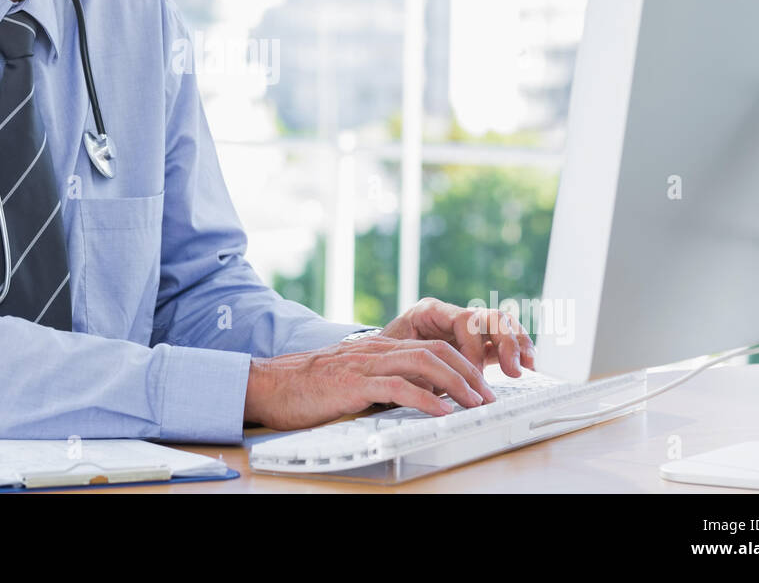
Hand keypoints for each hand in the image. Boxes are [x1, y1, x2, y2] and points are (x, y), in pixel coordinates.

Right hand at [242, 335, 497, 432]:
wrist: (269, 384)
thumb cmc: (306, 386)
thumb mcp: (351, 379)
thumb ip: (378, 382)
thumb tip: (410, 399)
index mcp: (377, 348)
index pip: (430, 346)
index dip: (461, 363)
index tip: (480, 385)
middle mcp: (376, 350)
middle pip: (435, 351)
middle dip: (469, 372)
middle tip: (488, 395)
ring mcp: (365, 364)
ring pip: (424, 363)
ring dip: (457, 384)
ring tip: (476, 403)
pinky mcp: (354, 383)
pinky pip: (398, 387)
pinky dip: (426, 398)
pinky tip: (442, 411)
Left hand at [381, 297, 535, 379]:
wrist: (380, 358)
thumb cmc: (385, 357)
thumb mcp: (395, 358)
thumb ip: (416, 368)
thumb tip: (434, 389)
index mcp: (430, 311)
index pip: (464, 320)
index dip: (474, 347)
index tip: (474, 374)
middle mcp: (452, 315)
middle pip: (489, 316)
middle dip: (505, 342)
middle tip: (511, 370)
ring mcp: (468, 327)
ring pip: (502, 324)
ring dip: (517, 344)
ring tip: (525, 368)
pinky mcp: (479, 343)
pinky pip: (505, 339)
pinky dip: (520, 350)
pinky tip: (528, 366)